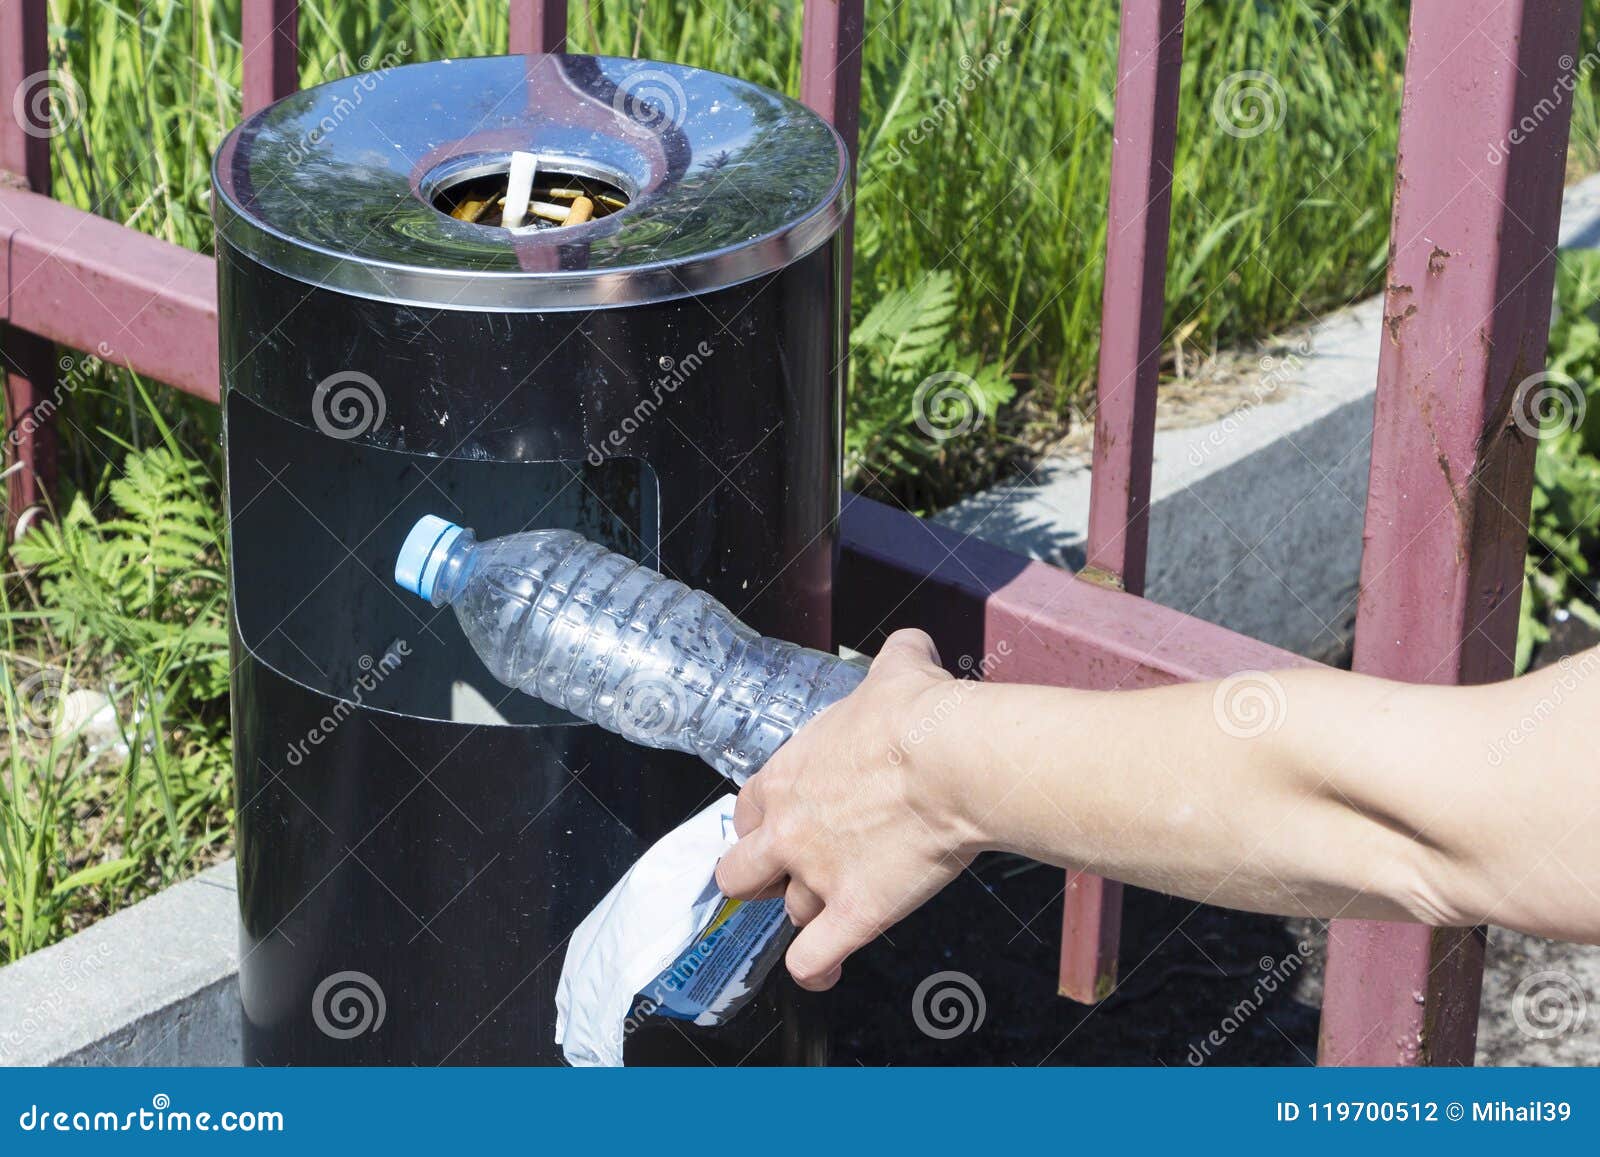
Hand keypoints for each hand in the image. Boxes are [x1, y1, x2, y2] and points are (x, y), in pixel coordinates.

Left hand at [714, 629, 985, 990]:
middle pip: (740, 873)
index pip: (746, 810)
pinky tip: (823, 973)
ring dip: (809, 915)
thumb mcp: (896, 670)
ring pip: (790, 914)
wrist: (951, 760)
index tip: (780, 827)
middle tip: (789, 876)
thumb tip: (912, 645)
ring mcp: (817, 876)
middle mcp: (789, 830)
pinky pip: (813, 960)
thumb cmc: (921, 715)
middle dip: (760, 878)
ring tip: (837, 910)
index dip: (761, 823)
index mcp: (788, 774)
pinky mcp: (853, 913)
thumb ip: (894, 659)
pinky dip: (815, 971)